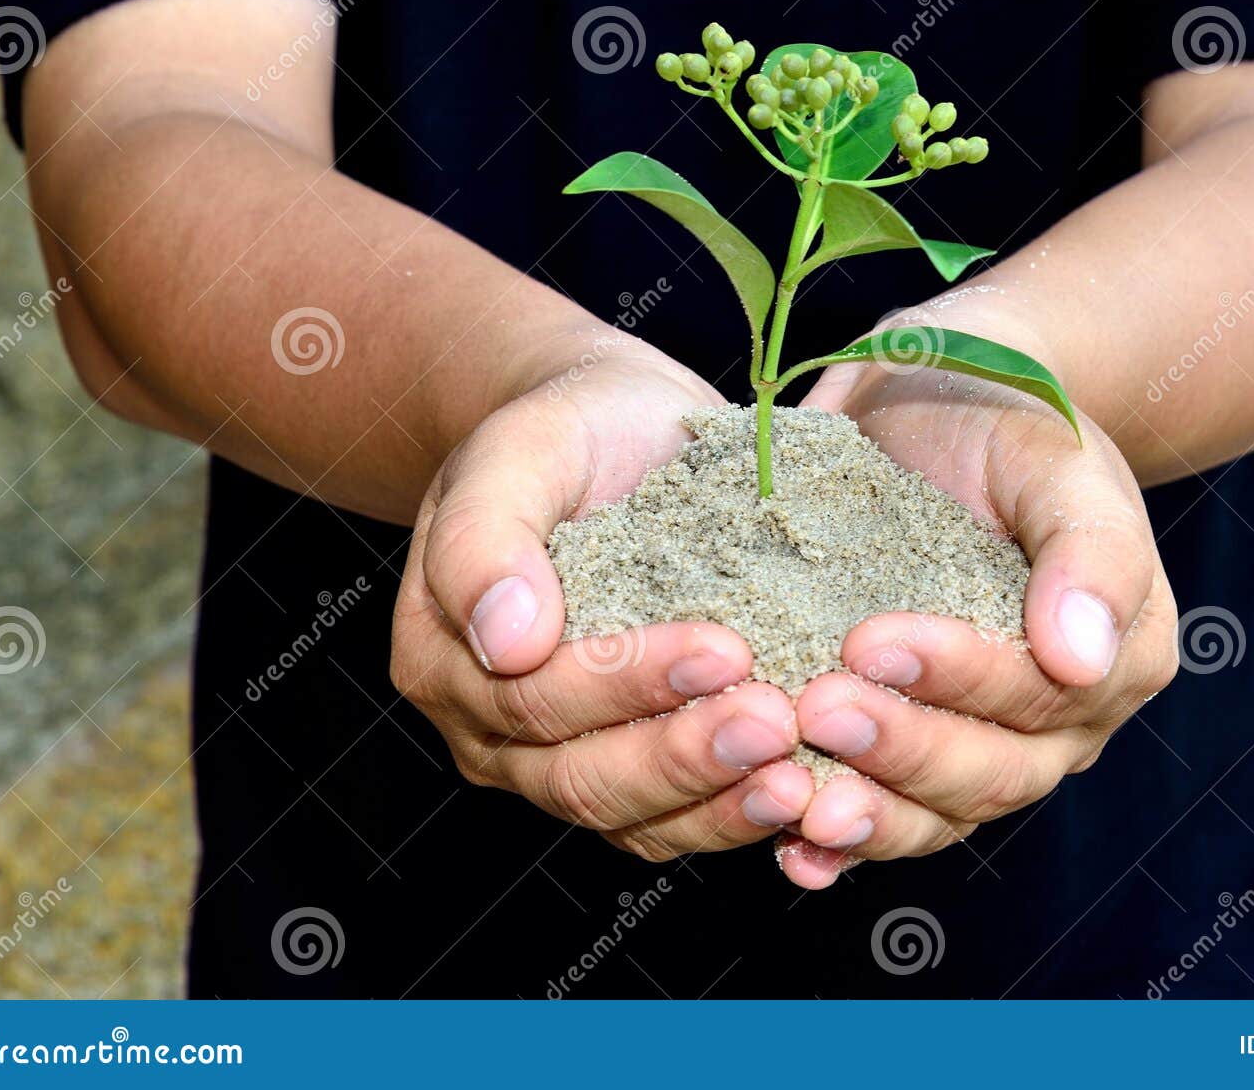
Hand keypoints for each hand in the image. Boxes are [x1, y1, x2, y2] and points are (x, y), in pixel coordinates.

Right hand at [391, 331, 814, 859]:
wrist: (618, 433)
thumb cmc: (568, 431)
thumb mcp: (521, 449)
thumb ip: (487, 536)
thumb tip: (504, 641)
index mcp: (447, 658)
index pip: (534, 699)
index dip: (626, 685)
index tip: (722, 649)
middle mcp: (495, 729)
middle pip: (584, 778)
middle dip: (684, 756)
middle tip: (777, 721)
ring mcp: (564, 760)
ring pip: (635, 818)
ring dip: (720, 804)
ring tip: (799, 780)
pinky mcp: (636, 768)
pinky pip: (678, 820)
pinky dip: (738, 815)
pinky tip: (806, 795)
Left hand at [780, 323, 1179, 886]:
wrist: (941, 405)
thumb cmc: (1006, 417)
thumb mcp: (1054, 456)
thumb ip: (1089, 551)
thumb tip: (1084, 659)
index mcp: (1114, 654)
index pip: (1040, 693)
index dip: (958, 677)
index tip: (869, 640)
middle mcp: (1061, 722)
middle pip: (990, 772)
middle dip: (900, 746)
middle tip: (815, 707)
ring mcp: (986, 747)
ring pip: (938, 812)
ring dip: (867, 814)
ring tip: (793, 798)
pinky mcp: (913, 752)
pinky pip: (889, 816)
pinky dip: (840, 843)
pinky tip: (791, 852)